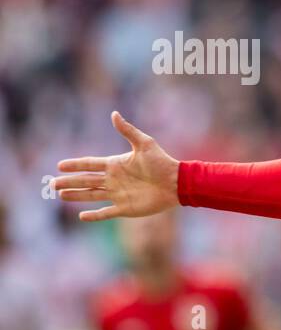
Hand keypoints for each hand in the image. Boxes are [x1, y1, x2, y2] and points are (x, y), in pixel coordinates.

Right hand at [53, 112, 180, 220]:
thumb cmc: (162, 162)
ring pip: (92, 195)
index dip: (75, 165)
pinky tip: (82, 216)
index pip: (90, 164)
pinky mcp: (126, 208)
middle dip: (69, 182)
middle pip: (86, 181)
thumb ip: (128, 131)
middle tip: (52, 183)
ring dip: (76, 195)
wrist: (177, 183)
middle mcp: (114, 180)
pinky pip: (106, 212)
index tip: (60, 165)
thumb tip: (114, 114)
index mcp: (115, 165)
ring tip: (61, 195)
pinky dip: (94, 215)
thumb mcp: (144, 144)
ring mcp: (118, 194)